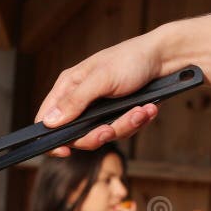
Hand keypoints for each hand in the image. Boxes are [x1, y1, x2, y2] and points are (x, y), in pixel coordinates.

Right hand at [34, 33, 163, 155]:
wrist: (163, 59)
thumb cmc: (130, 59)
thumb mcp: (101, 79)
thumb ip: (75, 101)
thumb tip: (49, 122)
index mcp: (68, 87)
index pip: (46, 120)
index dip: (51, 139)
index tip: (65, 151)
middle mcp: (81, 101)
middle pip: (76, 136)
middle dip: (97, 135)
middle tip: (111, 129)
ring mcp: (100, 110)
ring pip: (103, 136)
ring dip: (125, 126)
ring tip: (141, 111)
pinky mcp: (118, 116)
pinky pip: (122, 132)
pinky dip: (137, 122)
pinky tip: (147, 109)